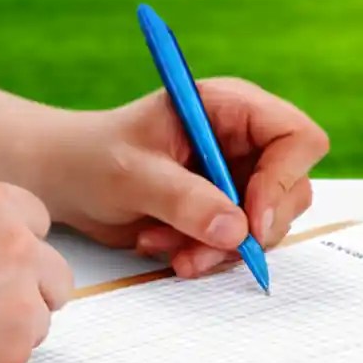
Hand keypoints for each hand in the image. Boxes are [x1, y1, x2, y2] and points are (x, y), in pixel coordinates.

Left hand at [41, 78, 328, 277]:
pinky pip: (241, 242)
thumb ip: (186, 200)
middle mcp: (246, 140)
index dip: (284, 178)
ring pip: (268, 223)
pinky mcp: (227, 209)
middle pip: (292, 187)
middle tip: (212, 248)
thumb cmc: (93, 157)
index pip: (297, 137)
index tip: (252, 219)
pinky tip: (167, 247)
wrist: (66, 179)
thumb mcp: (133, 175)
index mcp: (231, 108)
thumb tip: (237, 231)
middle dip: (252, 226)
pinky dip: (208, 255)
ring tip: (171, 248)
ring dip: (224, 247)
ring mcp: (240, 176)